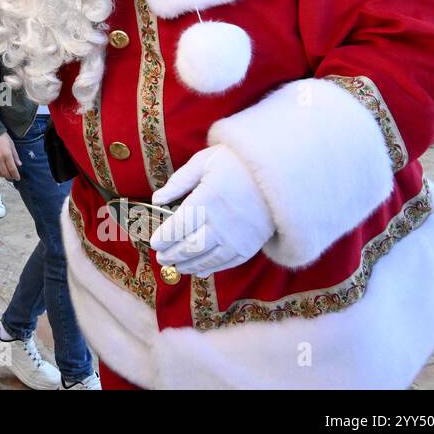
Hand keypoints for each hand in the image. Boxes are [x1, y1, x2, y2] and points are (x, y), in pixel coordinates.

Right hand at [0, 134, 21, 180]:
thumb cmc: (2, 137)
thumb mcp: (12, 145)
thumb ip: (15, 156)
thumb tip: (19, 164)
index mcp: (7, 154)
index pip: (12, 169)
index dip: (15, 175)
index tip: (17, 178)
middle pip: (5, 172)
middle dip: (9, 177)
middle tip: (12, 178)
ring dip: (2, 175)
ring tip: (5, 175)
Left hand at [149, 145, 273, 276]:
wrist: (279, 173)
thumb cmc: (237, 162)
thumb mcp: (204, 162)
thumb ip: (179, 182)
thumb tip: (157, 198)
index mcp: (207, 200)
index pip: (179, 226)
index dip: (164, 237)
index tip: (154, 243)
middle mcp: (222, 223)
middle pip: (190, 246)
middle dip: (172, 254)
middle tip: (161, 258)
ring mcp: (238, 237)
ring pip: (207, 258)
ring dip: (188, 264)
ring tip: (175, 266)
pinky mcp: (251, 246)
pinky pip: (227, 263)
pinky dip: (211, 268)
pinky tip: (200, 271)